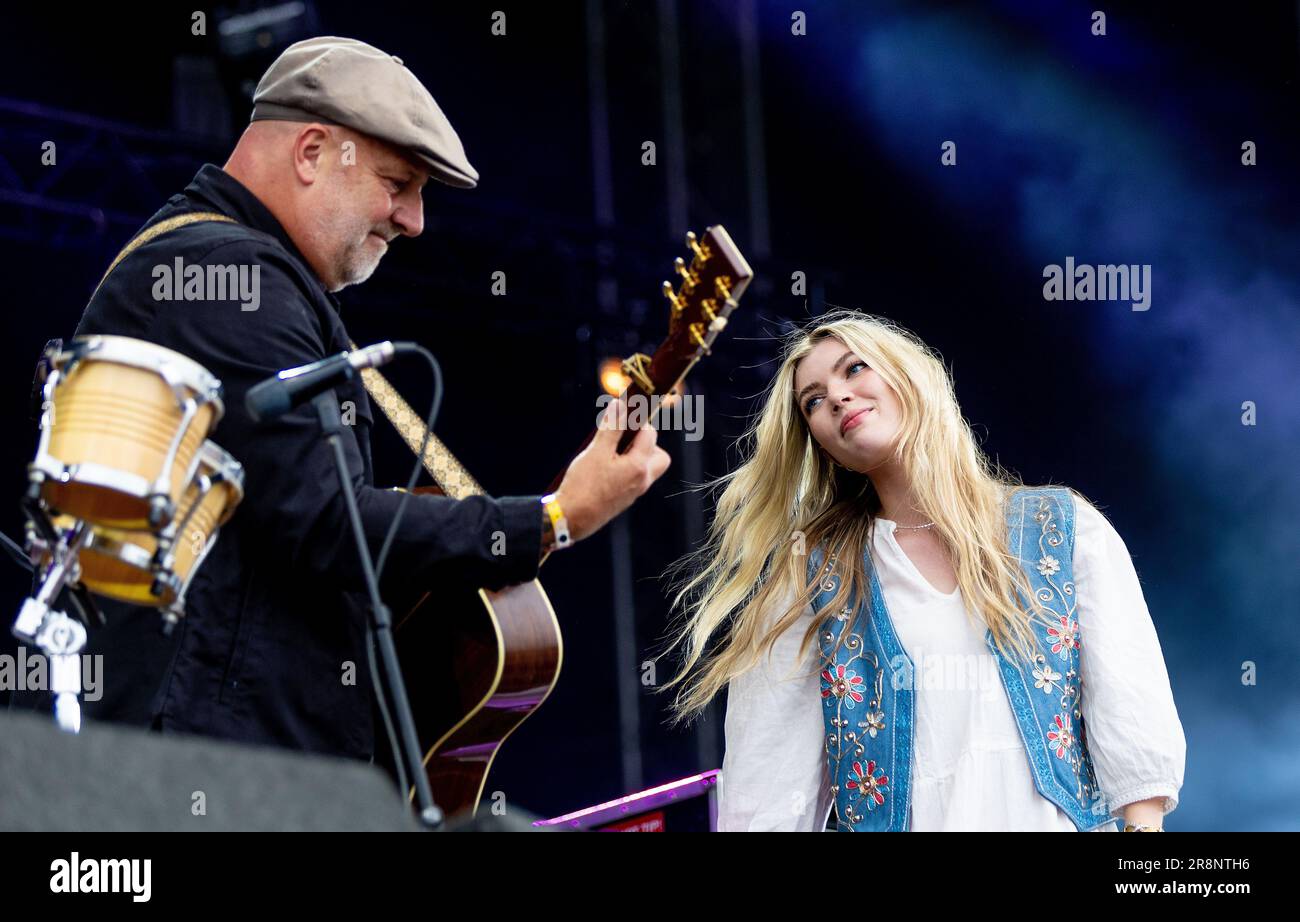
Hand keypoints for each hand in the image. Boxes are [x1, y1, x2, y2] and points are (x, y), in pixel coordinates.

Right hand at [553, 395, 671, 542]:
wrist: (572, 519)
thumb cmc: (584, 485)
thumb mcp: (596, 451)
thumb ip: (611, 428)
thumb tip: (620, 406)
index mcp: (639, 466)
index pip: (650, 435)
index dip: (638, 422)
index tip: (623, 416)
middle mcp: (642, 481)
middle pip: (659, 456)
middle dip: (646, 442)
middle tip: (623, 438)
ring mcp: (634, 492)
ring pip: (646, 468)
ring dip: (634, 456)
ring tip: (609, 452)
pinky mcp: (624, 500)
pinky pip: (634, 480)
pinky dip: (625, 469)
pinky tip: (603, 469)